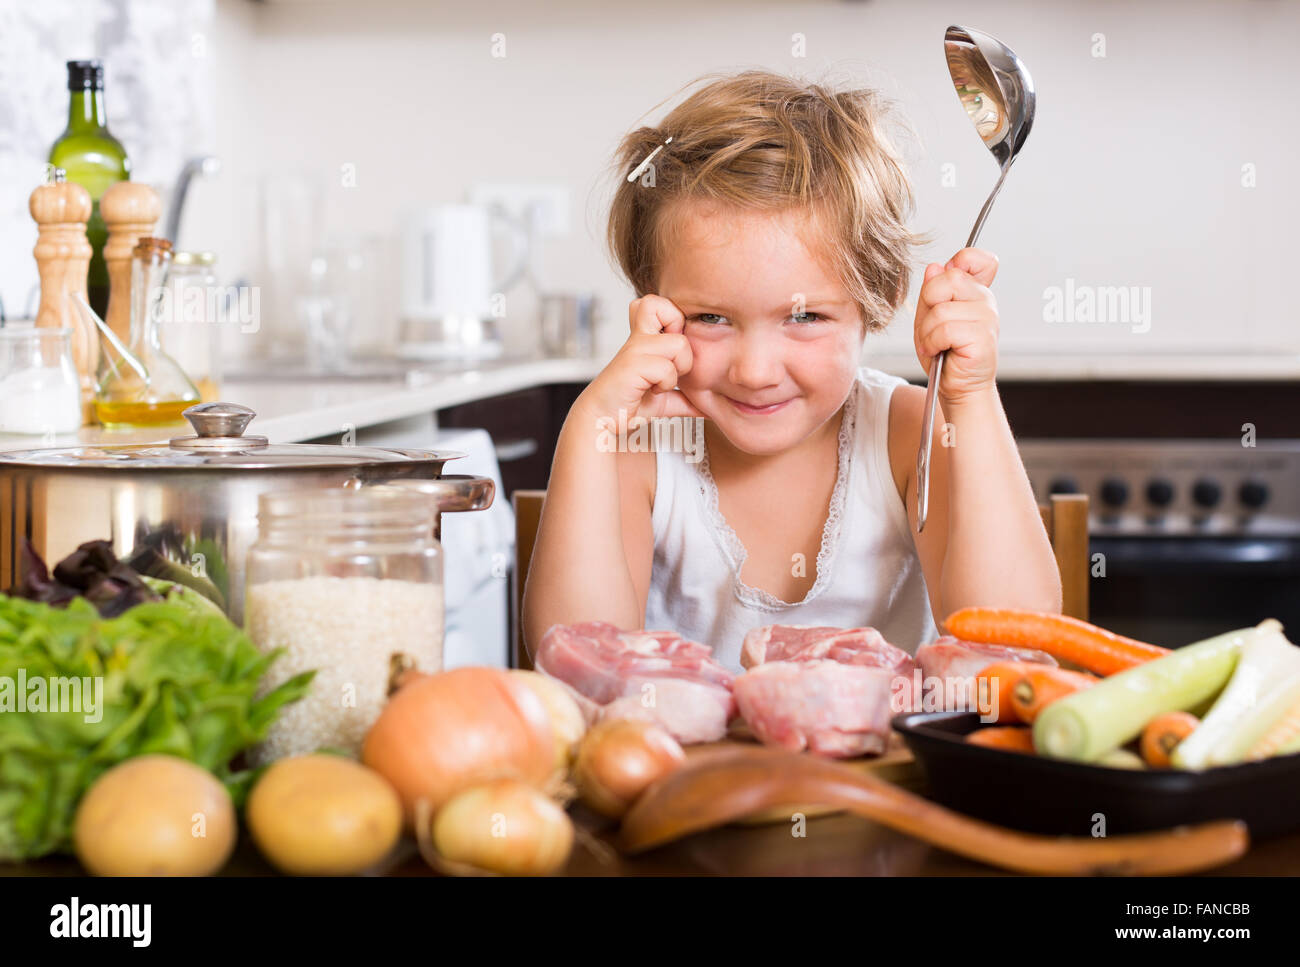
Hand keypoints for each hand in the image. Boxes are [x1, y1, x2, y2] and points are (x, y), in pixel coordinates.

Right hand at [576, 294, 704, 422]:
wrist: (601, 421)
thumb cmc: (627, 406)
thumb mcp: (663, 401)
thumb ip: (684, 398)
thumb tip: (709, 407)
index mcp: (644, 339)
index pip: (658, 304)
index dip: (675, 319)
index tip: (673, 351)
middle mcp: (638, 338)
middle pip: (656, 303)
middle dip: (678, 329)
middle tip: (673, 358)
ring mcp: (634, 349)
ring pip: (679, 343)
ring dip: (679, 367)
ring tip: (662, 382)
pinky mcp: (631, 365)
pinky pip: (667, 368)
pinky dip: (666, 384)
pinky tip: (653, 391)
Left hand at [913, 248, 999, 406]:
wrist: (957, 387)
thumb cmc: (943, 354)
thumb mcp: (928, 318)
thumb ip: (930, 292)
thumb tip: (934, 267)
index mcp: (974, 290)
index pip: (973, 257)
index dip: (956, 263)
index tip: (943, 291)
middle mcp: (985, 300)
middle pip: (948, 278)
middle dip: (928, 303)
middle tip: (930, 326)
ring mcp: (987, 317)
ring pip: (942, 309)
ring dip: (926, 331)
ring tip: (933, 344)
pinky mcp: (983, 337)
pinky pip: (945, 329)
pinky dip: (932, 342)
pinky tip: (937, 351)